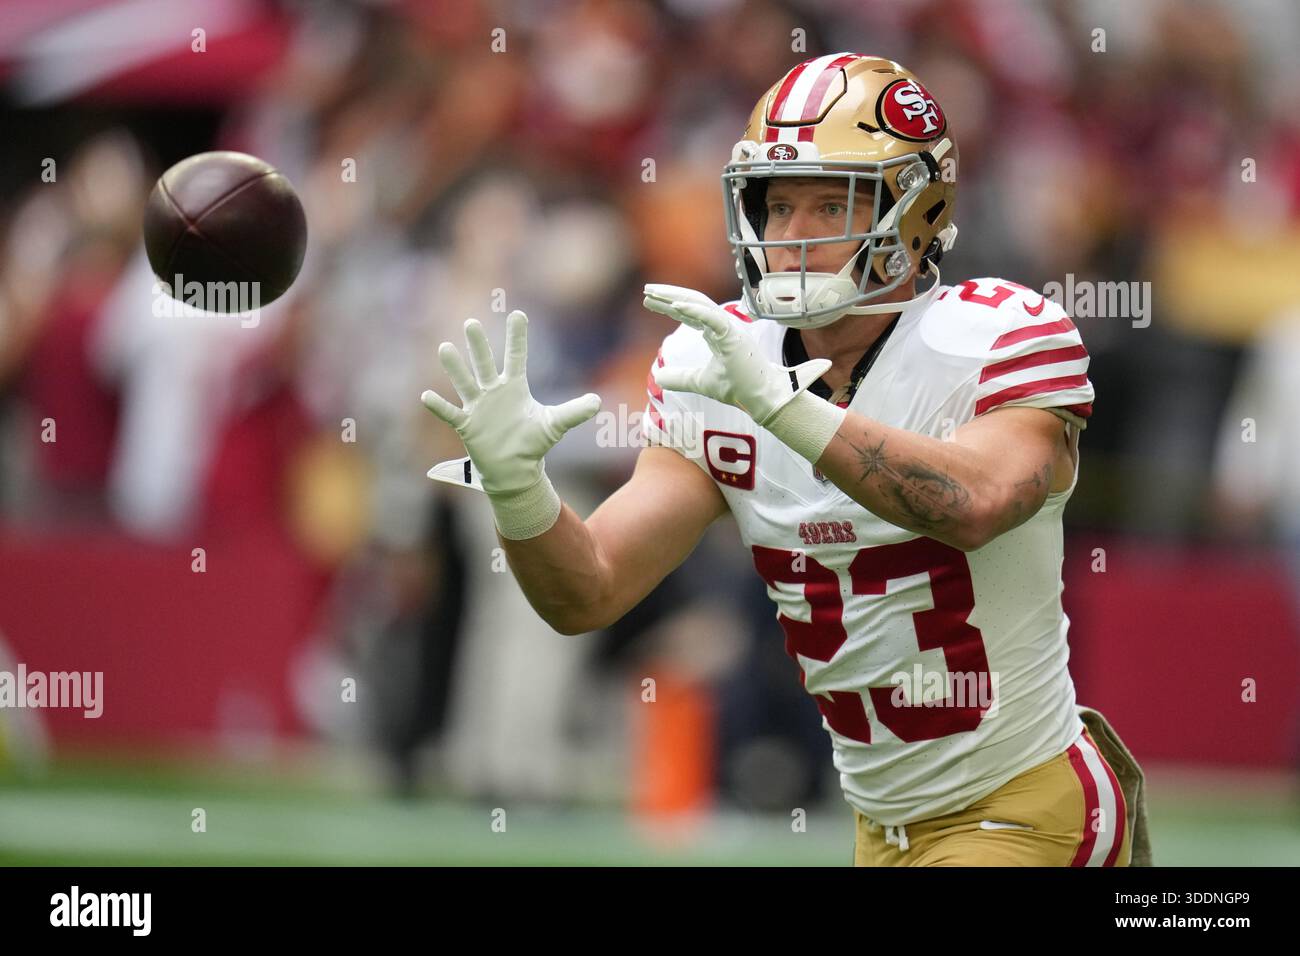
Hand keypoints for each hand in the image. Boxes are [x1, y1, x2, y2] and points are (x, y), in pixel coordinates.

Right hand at [421, 310, 600, 494]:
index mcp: (514, 388)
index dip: (517, 336)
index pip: (516, 356)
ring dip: (455, 367)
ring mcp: (478, 407)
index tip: (518, 314)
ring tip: (444, 348)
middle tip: (471, 322)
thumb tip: (598, 402)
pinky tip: (426, 395)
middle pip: (485, 363)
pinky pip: (451, 413)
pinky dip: (439, 406)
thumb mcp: (555, 425)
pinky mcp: (467, 425)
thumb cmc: (533, 444)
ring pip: (464, 382)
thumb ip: (574, 411)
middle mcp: (494, 392)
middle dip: (478, 345)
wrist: (515, 470)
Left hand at [642, 284, 829, 425]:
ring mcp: (729, 328)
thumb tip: (658, 377)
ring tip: (654, 293)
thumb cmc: (738, 387)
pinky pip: (711, 317)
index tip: (648, 301)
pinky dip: (693, 310)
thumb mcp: (699, 382)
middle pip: (692, 302)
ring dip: (676, 297)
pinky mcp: (734, 335)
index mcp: (716, 333)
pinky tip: (675, 306)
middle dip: (668, 295)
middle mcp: (722, 326)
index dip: (668, 305)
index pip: (689, 312)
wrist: (761, 398)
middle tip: (647, 290)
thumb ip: (680, 377)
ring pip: (699, 304)